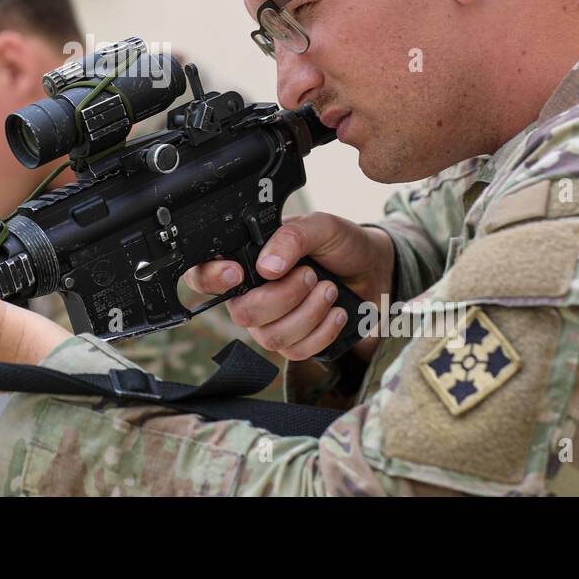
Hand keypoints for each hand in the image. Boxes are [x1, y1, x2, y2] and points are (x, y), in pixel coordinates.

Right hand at [183, 213, 393, 361]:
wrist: (375, 271)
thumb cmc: (341, 245)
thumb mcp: (321, 226)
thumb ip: (292, 237)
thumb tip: (266, 266)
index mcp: (246, 259)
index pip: (203, 275)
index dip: (211, 278)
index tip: (238, 273)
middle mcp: (250, 294)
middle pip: (242, 313)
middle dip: (283, 296)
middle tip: (310, 275)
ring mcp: (270, 323)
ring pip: (271, 337)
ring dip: (308, 312)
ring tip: (329, 290)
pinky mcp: (294, 343)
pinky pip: (296, 351)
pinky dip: (323, 331)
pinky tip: (336, 312)